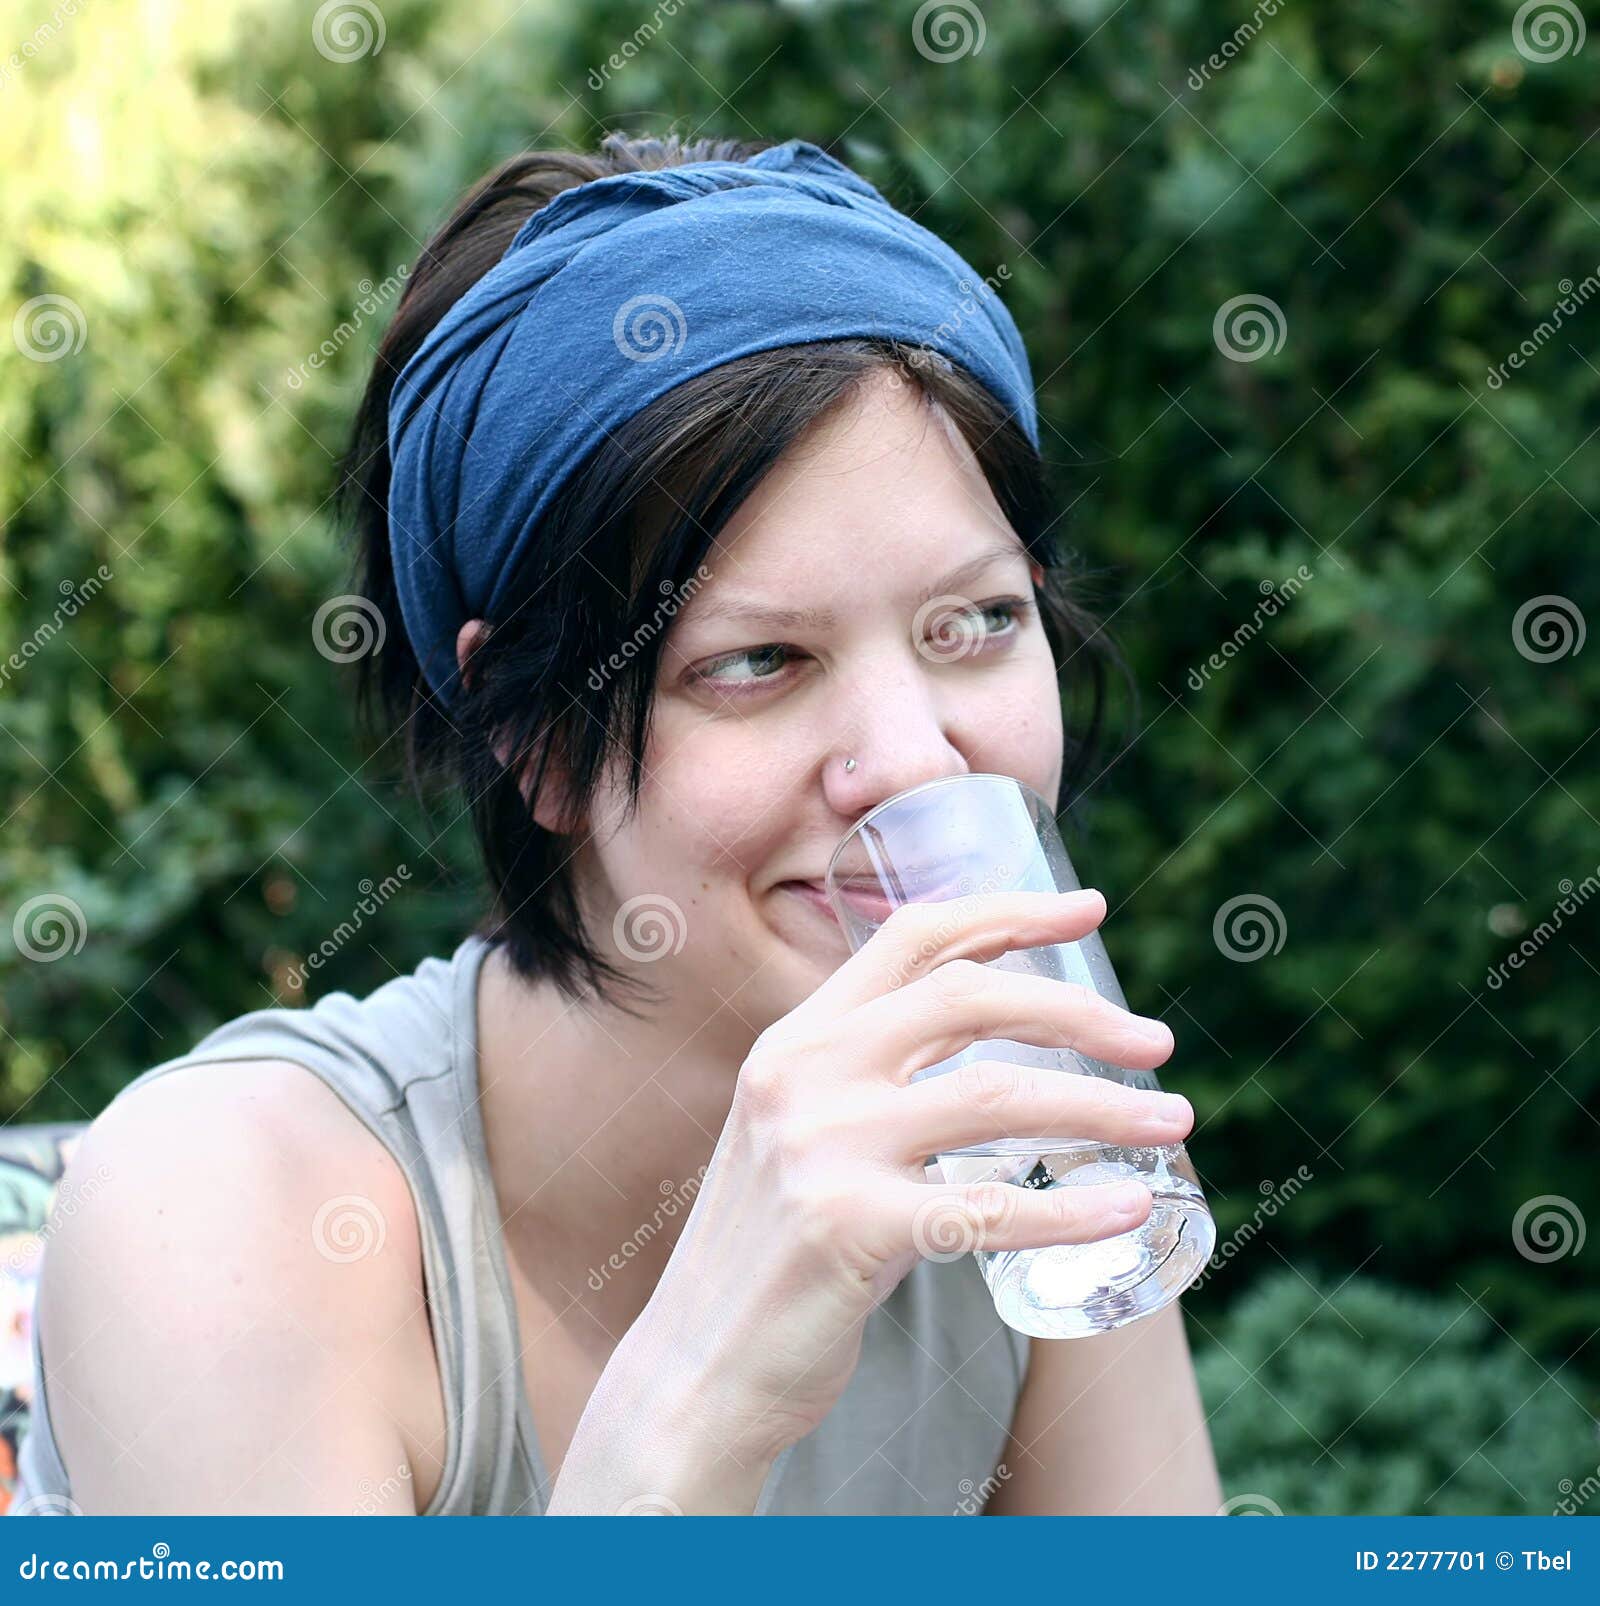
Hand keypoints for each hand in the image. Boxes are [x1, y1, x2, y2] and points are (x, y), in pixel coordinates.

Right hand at [622, 888, 1189, 1471]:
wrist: (698, 1366)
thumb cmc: (775, 1252)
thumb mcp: (805, 1132)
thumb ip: (876, 1080)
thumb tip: (1001, 1046)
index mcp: (796, 1038)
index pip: (912, 938)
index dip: (1007, 912)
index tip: (1088, 909)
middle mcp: (804, 1072)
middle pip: (968, 997)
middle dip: (1079, 1011)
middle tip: (1156, 1041)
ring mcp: (821, 1146)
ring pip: (995, 1095)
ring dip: (1102, 1107)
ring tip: (1172, 1121)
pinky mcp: (846, 1228)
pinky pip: (987, 1207)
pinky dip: (1071, 1209)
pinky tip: (1128, 1210)